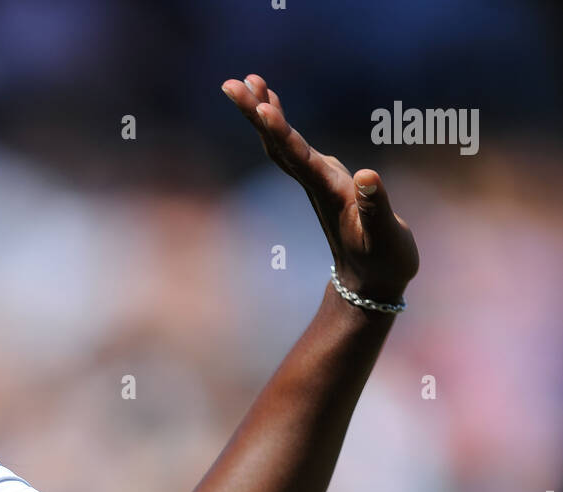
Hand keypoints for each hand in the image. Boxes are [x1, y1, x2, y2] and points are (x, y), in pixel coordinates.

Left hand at [221, 74, 418, 303]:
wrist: (370, 285)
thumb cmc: (383, 262)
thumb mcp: (386, 236)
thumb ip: (376, 208)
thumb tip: (367, 177)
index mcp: (330, 193)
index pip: (299, 158)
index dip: (281, 132)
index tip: (261, 107)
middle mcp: (316, 184)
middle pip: (278, 146)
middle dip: (255, 114)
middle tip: (231, 83)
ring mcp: (317, 182)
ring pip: (281, 144)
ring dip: (262, 113)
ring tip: (247, 80)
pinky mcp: (323, 182)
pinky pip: (293, 148)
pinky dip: (280, 124)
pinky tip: (270, 104)